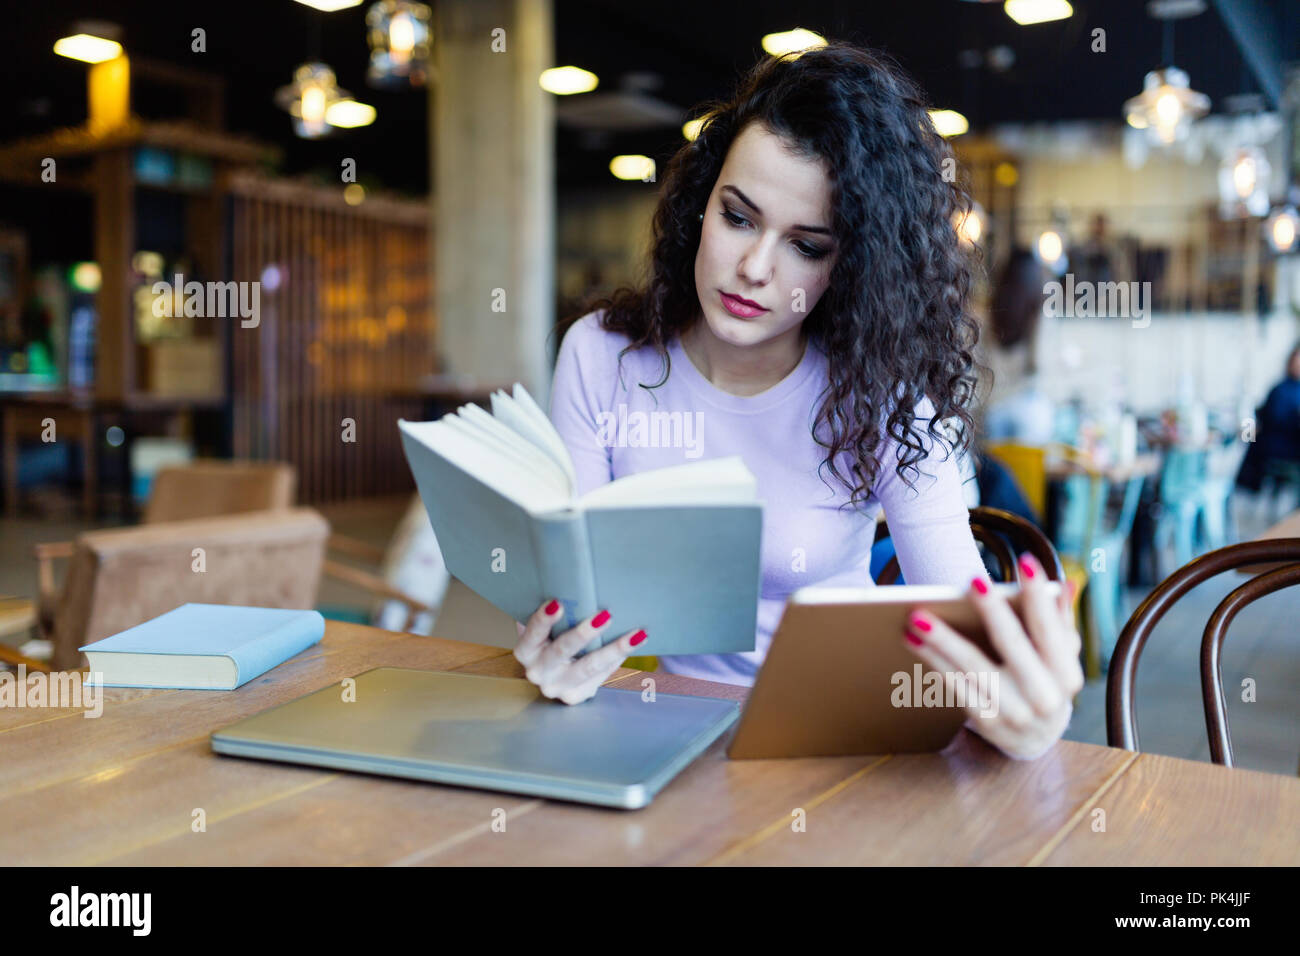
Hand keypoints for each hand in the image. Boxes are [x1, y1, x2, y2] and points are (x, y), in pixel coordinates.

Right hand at [513, 599, 647, 704]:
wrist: (552, 674)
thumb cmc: (550, 638)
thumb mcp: (543, 627)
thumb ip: (550, 611)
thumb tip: (570, 582)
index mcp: (525, 651)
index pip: (532, 634)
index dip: (543, 620)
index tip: (558, 603)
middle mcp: (538, 672)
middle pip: (561, 651)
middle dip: (584, 633)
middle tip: (606, 615)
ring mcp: (557, 687)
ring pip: (588, 668)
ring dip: (614, 649)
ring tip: (636, 634)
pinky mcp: (575, 696)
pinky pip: (600, 676)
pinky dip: (617, 659)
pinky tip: (635, 643)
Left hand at [901, 554, 1083, 759]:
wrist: (1036, 741)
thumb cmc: (1044, 682)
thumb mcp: (1059, 656)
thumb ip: (1060, 620)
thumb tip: (1064, 585)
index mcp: (1066, 674)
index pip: (1051, 628)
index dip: (1039, 596)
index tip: (1026, 562)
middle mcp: (1043, 696)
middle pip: (1012, 643)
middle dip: (993, 610)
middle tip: (972, 580)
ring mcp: (1013, 712)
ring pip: (973, 666)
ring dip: (943, 639)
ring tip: (918, 615)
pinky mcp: (985, 722)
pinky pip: (954, 686)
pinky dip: (932, 661)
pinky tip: (912, 640)